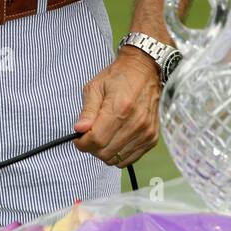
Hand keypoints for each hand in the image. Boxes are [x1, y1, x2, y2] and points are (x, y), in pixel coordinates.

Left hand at [73, 48, 161, 166]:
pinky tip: (115, 140)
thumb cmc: (118, 77)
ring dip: (105, 152)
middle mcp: (136, 122)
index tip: (78, 138)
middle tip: (89, 136)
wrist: (144, 71)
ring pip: (117, 159)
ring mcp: (146, 132)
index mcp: (120, 107)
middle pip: (106, 152)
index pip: (97, 140)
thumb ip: (87, 111)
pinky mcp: (152, 138)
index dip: (83, 143)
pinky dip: (119, 154)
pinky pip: (130, 159)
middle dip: (92, 148)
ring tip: (103, 137)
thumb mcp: (95, 87)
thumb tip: (79, 129)